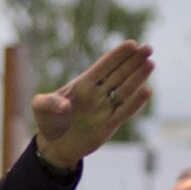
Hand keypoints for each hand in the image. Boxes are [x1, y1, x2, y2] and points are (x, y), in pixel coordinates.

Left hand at [32, 40, 154, 168]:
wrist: (55, 145)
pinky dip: (135, 102)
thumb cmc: (48, 121)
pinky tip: (146, 90)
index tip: (132, 44)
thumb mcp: (40, 107)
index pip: (103, 66)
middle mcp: (97, 93)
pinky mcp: (109, 125)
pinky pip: (125, 111)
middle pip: (119, 74)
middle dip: (133, 61)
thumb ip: (48, 102)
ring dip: (138, 77)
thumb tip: (65, 106)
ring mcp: (104, 108)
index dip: (117, 55)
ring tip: (150, 63)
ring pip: (125, 89)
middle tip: (148, 48)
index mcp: (83, 84)